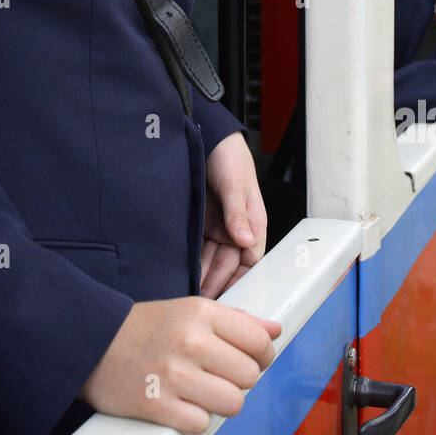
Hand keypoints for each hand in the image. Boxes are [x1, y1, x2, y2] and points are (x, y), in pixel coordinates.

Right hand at [78, 297, 280, 432]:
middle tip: (217, 375)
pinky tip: (180, 403)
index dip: (262, 356)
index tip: (252, 360)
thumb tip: (274, 329)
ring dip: (220, 403)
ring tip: (201, 391)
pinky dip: (193, 418)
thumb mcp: (190, 311)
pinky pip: (201, 423)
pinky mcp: (157, 405)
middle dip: (238, 380)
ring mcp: (173, 375)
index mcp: (200, 313)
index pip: (259, 342)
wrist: (91, 343)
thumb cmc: (145, 328)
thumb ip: (236, 320)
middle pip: (249, 376)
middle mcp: (190, 341)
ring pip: (232, 403)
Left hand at [201, 132, 266, 297]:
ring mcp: (217, 226)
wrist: (205, 135)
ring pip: (212, 259)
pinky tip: (183, 272)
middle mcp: (235, 228)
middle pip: (229, 264)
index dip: (239, 278)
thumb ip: (238, 214)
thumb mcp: (234, 183)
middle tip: (203, 298)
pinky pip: (198, 247)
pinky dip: (192, 260)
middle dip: (217, 281)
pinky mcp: (200, 222)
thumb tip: (246, 242)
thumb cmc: (229, 155)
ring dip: (204, 274)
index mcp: (252, 222)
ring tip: (191, 290)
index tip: (227, 294)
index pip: (250, 259)